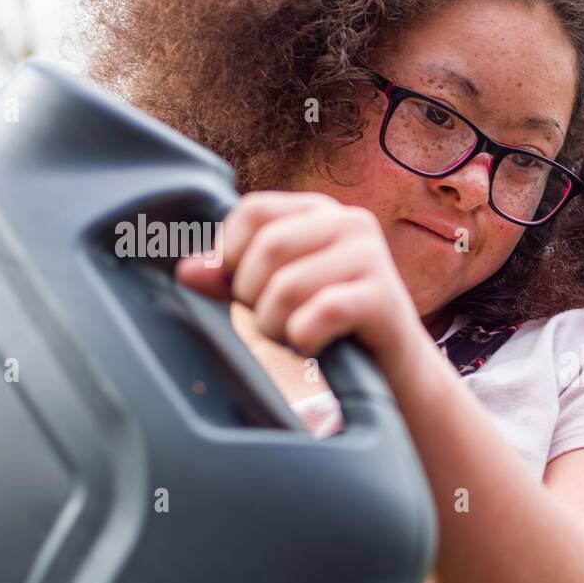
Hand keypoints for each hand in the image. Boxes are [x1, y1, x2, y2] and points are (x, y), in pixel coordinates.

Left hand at [174, 191, 425, 380]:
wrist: (396, 371)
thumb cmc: (331, 327)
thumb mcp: (277, 295)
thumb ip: (234, 278)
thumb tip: (187, 271)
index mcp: (322, 212)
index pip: (253, 210)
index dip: (231, 253)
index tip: (241, 290)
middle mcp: (352, 223)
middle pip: (268, 247)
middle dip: (253, 296)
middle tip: (272, 321)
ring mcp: (373, 258)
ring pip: (288, 286)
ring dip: (275, 326)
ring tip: (291, 337)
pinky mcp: (384, 299)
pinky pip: (319, 315)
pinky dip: (303, 340)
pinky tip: (313, 347)